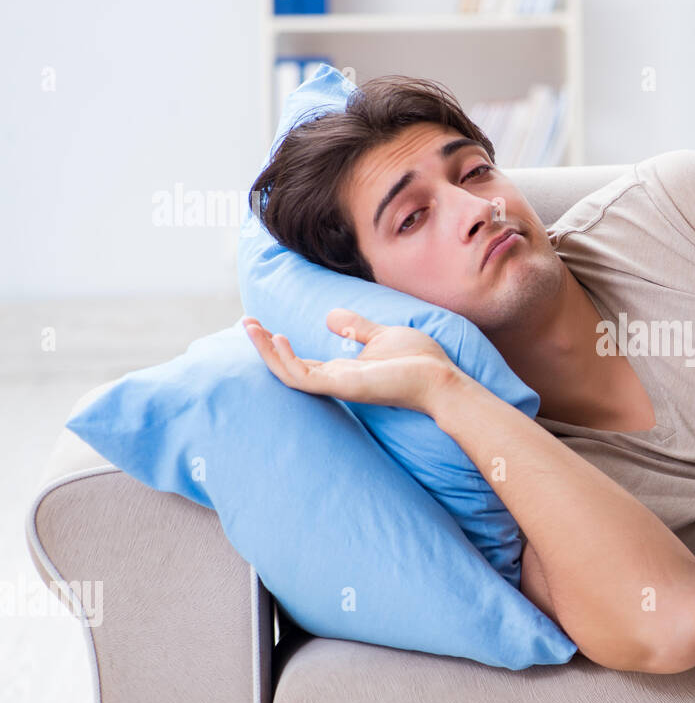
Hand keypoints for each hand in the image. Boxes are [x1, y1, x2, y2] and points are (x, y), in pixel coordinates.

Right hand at [241, 308, 460, 414]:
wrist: (441, 378)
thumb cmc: (418, 362)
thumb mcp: (381, 335)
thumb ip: (355, 328)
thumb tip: (330, 316)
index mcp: (343, 370)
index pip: (301, 360)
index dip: (278, 345)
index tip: (260, 324)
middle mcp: (336, 380)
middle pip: (288, 367)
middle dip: (264, 347)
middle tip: (245, 323)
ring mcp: (338, 385)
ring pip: (289, 374)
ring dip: (267, 351)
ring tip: (251, 327)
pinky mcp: (344, 386)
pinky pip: (305, 378)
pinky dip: (287, 361)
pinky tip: (277, 338)